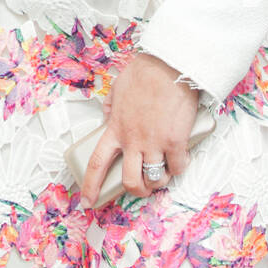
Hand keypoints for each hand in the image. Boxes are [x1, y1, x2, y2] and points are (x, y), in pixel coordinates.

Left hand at [80, 54, 198, 207]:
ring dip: (159, 182)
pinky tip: (181, 160)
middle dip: (136, 191)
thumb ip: (111, 105)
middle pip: (129, 181)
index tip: (86, 202)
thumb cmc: (145, 72)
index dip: (90, 186)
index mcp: (116, 128)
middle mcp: (133, 140)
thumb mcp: (118, 88)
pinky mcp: (176, 142)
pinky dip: (179, 168)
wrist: (169, 66)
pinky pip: (178, 168)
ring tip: (163, 173)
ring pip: (154, 179)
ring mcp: (154, 143)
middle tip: (142, 188)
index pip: (97, 163)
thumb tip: (107, 115)